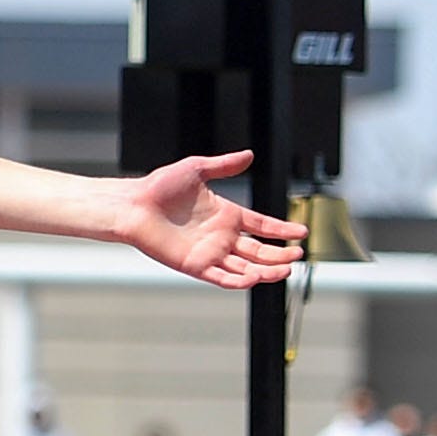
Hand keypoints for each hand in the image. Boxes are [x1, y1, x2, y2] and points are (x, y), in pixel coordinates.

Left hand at [116, 150, 305, 289]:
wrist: (134, 205)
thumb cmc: (159, 187)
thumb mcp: (197, 169)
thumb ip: (225, 165)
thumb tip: (249, 155)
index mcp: (226, 214)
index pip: (262, 226)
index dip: (282, 230)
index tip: (302, 233)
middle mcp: (221, 236)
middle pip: (259, 250)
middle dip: (280, 255)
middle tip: (298, 256)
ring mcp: (210, 253)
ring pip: (246, 267)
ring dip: (267, 270)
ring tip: (286, 270)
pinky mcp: (196, 266)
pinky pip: (223, 277)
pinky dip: (240, 280)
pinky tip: (257, 278)